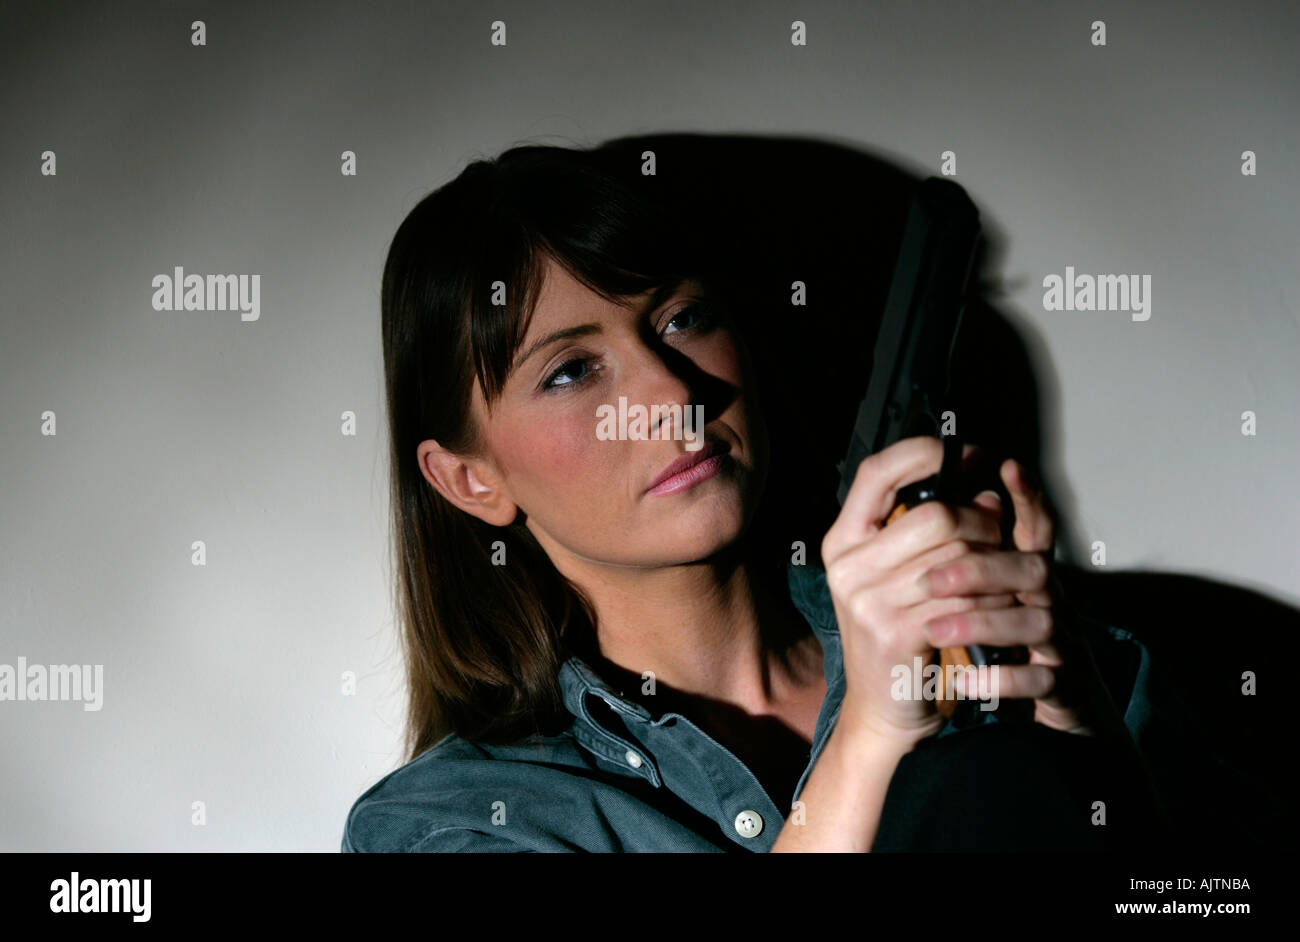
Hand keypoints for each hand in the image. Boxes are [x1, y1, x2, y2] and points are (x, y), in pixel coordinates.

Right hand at [824, 437, 1019, 747]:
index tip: (966, 453)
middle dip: (981, 523)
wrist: (884, 709)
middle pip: (933, 515)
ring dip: (994, 565)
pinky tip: (1000, 603)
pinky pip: (961, 598)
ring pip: (955, 558)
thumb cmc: (899, 635)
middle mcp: (847, 565)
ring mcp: (866, 600)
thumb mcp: (897, 576)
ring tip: (1005, 574)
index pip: (876, 471)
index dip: (924, 453)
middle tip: (999, 538)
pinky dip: (991, 599)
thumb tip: (985, 494)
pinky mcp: (893, 633)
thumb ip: (927, 533)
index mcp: (843, 540)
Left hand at [918, 458, 1116, 734]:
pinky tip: (967, 681)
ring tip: (934, 631)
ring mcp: (1062, 644)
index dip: (1028, 497)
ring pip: (1037, 623)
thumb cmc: (1020, 647)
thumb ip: (987, 554)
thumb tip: (975, 500)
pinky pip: (1040, 680)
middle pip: (1031, 569)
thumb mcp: (1001, 597)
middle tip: (929, 581)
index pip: (1036, 527)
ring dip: (983, 623)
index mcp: (1032, 576)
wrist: (1061, 714)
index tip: (1008, 467)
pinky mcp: (1062, 687)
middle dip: (980, 569)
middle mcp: (1052, 602)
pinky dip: (1003, 680)